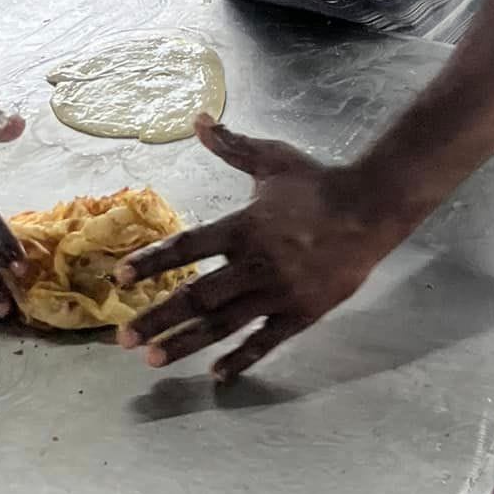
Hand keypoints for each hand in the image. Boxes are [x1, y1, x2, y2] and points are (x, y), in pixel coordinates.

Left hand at [115, 118, 400, 382]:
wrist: (372, 209)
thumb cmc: (318, 183)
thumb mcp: (272, 159)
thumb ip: (231, 146)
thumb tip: (197, 119)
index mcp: (245, 226)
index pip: (188, 246)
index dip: (153, 262)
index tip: (120, 279)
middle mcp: (257, 264)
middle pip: (198, 296)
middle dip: (158, 317)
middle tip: (123, 337)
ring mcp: (279, 293)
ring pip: (224, 324)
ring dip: (185, 343)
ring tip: (152, 358)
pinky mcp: (301, 314)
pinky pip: (266, 342)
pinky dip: (241, 360)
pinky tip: (216, 375)